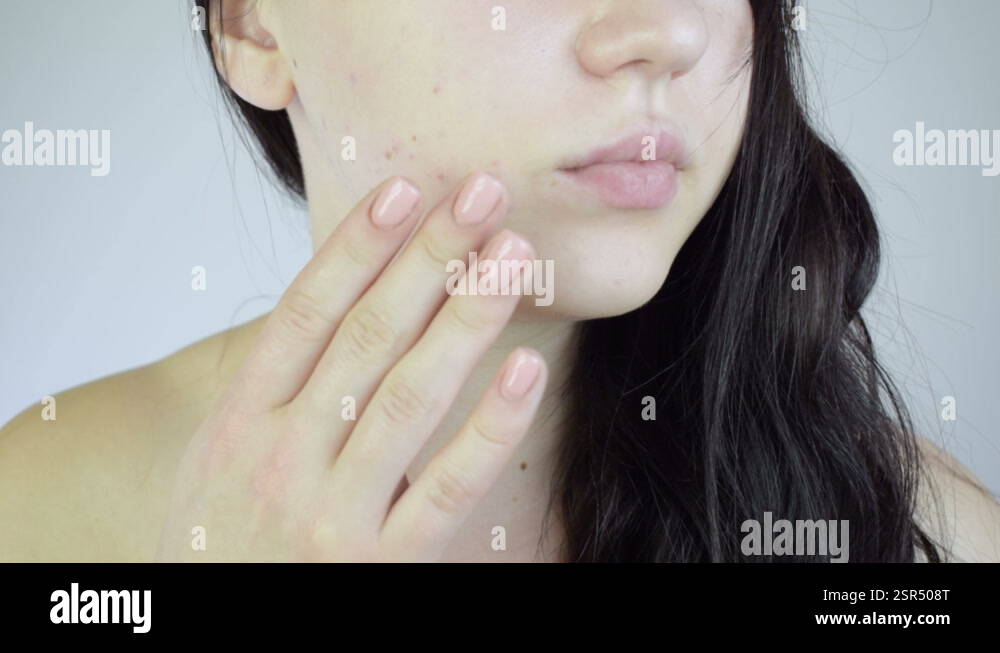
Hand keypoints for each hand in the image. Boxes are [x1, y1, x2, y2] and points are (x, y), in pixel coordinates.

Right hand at [156, 172, 545, 560]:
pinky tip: (525, 370)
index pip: (305, 312)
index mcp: (237, 423)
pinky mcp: (379, 567)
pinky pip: (444, 489)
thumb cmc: (220, 548)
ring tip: (510, 255)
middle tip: (480, 195)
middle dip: (428, 259)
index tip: (404, 190)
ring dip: (465, 317)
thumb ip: (269, 392)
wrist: (205, 640)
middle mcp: (279, 457)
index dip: (357, 246)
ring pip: (408, 397)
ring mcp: (328, 514)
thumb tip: (335, 307)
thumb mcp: (214, 464)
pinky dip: (488, 428)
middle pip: (365, 337)